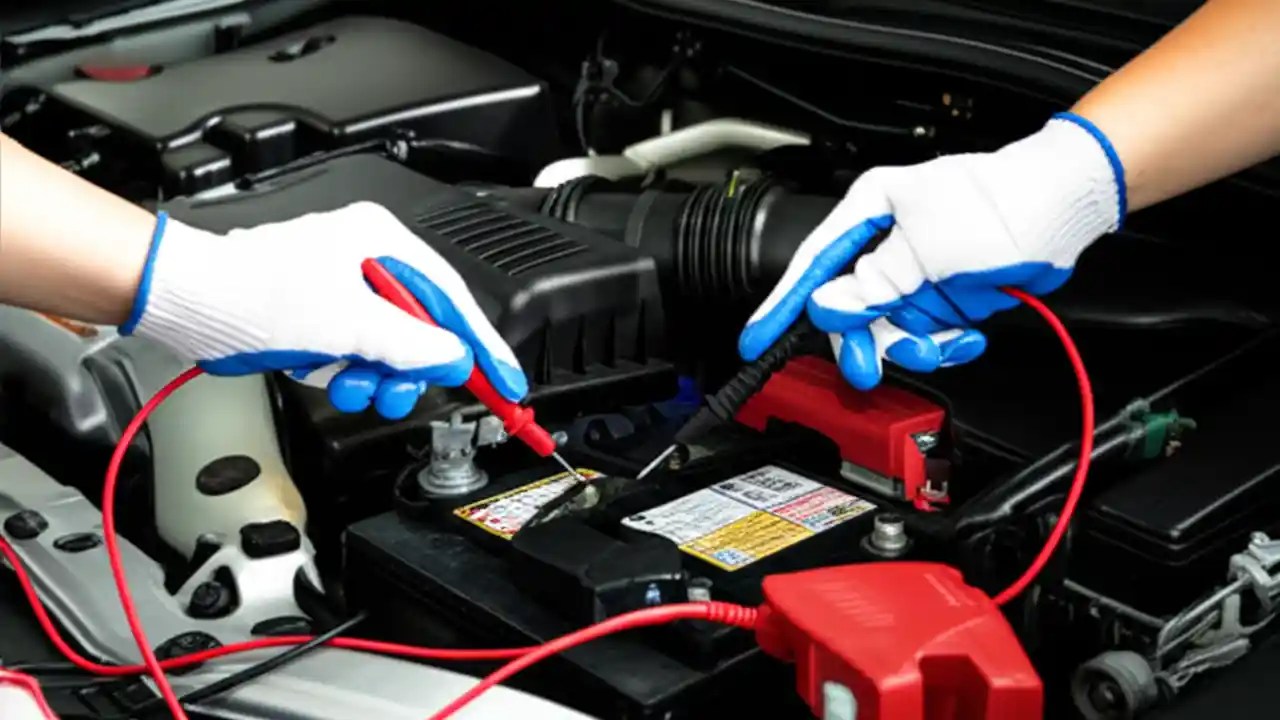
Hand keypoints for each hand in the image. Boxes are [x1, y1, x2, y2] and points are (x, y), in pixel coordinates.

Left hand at [122, 201, 526, 418]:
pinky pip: (356, 355)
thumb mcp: (349, 323)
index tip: (504, 382)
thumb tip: (454, 357)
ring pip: (388, 349)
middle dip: (409, 368)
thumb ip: (413, 344)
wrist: (184, 301)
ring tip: (354, 385)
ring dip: (375, 376)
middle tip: (401, 392)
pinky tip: (331, 377)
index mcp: (380, 241)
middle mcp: (365, 260)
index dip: (482, 344)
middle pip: (420, 329)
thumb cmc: (250, 292)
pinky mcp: (317, 318)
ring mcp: (340, 290)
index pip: (452, 298)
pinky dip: (349, 374)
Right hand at [739, 113, 1124, 389]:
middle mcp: (889, 243)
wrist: (1066, 204)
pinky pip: (925, 335)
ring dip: (912, 346)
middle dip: (862, 340)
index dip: (782, 305)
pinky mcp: (945, 295)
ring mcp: (918, 272)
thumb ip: (872, 283)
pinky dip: (944, 344)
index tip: (756, 339)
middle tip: (866, 366)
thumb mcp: (925, 247)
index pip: (813, 264)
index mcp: (871, 211)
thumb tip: (827, 306)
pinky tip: (964, 335)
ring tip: (940, 343)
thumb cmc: (1000, 202)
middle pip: (850, 307)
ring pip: (888, 329)